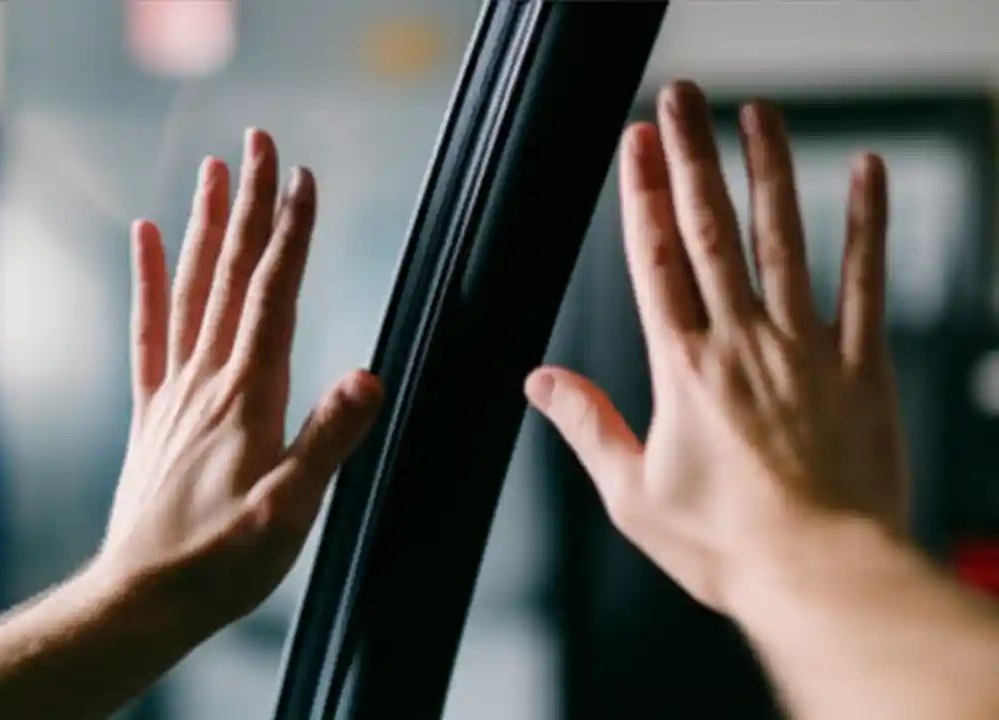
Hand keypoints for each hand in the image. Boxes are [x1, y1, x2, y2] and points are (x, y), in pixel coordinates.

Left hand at [91, 130, 382, 634]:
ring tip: (212, 170)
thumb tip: (367, 376)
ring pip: (191, 290)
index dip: (291, 233)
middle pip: (232, 274)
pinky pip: (148, 332)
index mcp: (248, 395)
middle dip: (249, 204)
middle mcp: (208, 379)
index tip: (303, 177)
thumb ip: (328, 439)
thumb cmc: (223, 561)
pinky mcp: (155, 413)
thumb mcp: (292, 509)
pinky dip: (147, 281)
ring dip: (204, 227)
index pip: (274, 294)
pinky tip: (142, 238)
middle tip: (258, 141)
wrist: (144, 599)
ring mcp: (176, 392)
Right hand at [524, 81, 909, 610]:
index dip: (642, 196)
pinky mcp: (861, 365)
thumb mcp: (634, 495)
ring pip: (783, 240)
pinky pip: (867, 281)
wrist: (822, 574)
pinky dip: (868, 224)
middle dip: (693, 159)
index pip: (656, 263)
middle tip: (683, 100)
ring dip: (768, 170)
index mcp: (684, 370)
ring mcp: (806, 348)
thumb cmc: (728, 544)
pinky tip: (864, 172)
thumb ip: (587, 427)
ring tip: (755, 114)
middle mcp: (743, 343)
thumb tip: (539, 381)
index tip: (635, 143)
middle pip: (712, 233)